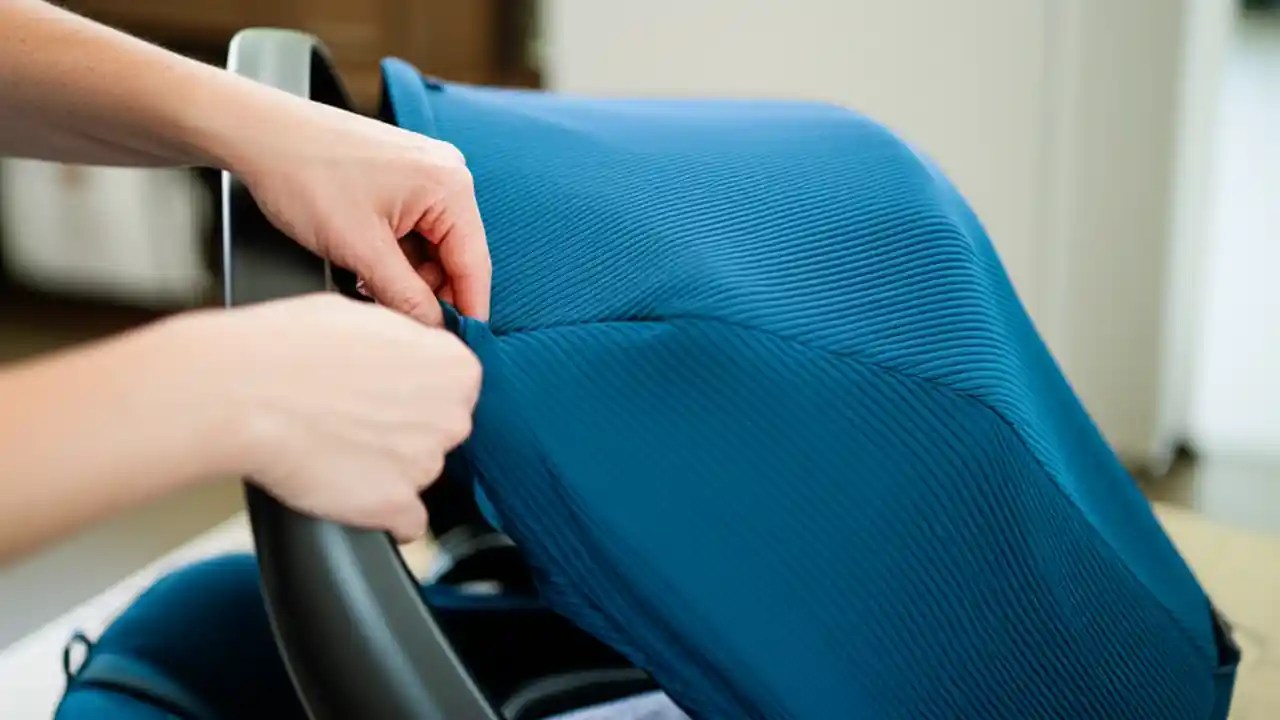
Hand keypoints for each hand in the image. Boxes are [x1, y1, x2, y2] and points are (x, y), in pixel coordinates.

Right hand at [200, 293, 481, 541]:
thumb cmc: (292, 346)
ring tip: (337, 447)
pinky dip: (384, 514)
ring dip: (388, 466)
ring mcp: (425, 465)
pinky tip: (354, 493)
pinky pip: (407, 522)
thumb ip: (404, 343)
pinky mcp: (393, 505)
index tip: (387, 389)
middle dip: (406, 426)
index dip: (416, 387)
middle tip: (356, 417)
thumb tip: (405, 354)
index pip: (454, 385)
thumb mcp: (364, 316)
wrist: (245, 391)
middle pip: (440, 429)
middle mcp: (451, 418)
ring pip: (419, 472)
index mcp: (454, 367)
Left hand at [230, 97, 490, 325]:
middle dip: (426, 292)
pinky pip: (414, 230)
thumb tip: (435, 331)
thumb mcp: (360, 248)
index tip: (456, 348)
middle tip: (395, 319)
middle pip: (455, 257)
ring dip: (406, 275)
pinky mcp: (402, 178)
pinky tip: (365, 265)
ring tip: (367, 284)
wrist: (257, 132)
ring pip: (431, 248)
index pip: (474, 265)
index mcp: (450, 186)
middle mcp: (447, 176)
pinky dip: (394, 255)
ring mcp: (424, 174)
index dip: (467, 312)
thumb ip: (406, 296)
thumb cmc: (304, 174)